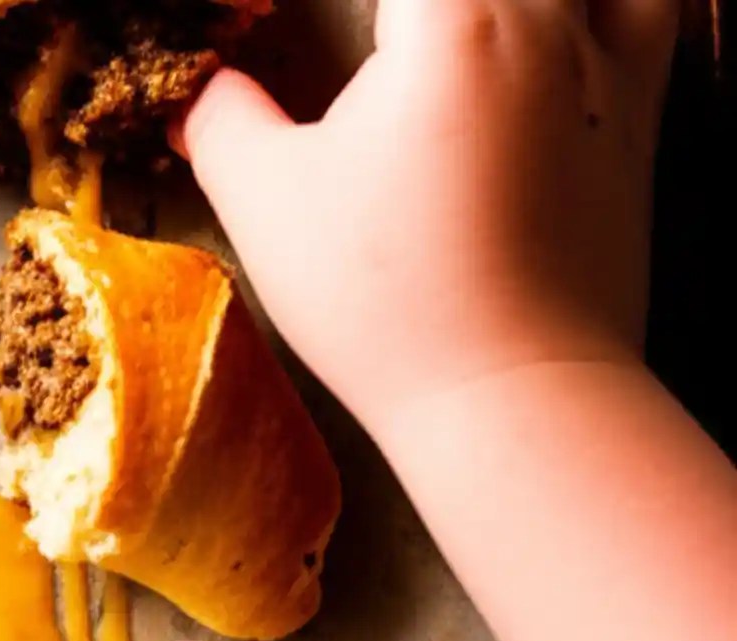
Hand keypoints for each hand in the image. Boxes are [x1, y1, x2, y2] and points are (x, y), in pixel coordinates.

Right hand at [180, 0, 678, 426]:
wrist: (510, 394)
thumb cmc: (385, 298)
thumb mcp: (263, 199)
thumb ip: (219, 117)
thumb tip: (202, 87)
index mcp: (450, 21)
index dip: (334, 1)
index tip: (295, 15)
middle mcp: (545, 24)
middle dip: (416, 8)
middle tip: (378, 38)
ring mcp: (606, 71)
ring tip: (452, 25)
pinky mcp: (637, 125)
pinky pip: (646, 12)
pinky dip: (601, 1)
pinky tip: (558, 24)